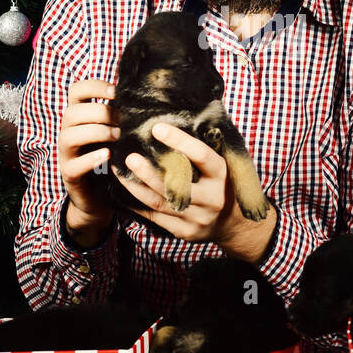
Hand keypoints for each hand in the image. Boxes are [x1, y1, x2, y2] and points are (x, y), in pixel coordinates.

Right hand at [57, 79, 119, 227]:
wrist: (100, 197)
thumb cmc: (113, 158)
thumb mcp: (117, 133)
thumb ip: (122, 115)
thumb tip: (145, 95)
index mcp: (79, 117)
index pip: (76, 91)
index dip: (94, 87)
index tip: (116, 92)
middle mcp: (68, 132)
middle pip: (72, 112)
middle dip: (99, 113)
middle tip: (122, 121)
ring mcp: (66, 154)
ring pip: (69, 136)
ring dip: (95, 132)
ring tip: (117, 136)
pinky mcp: (69, 175)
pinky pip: (73, 165)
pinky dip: (90, 158)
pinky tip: (107, 155)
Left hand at [113, 123, 275, 261]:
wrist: (234, 225)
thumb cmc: (223, 185)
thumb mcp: (222, 166)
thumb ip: (202, 150)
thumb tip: (174, 121)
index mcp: (222, 175)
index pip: (201, 155)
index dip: (179, 141)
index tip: (157, 128)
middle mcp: (212, 198)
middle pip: (177, 185)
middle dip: (150, 172)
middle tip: (129, 157)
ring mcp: (198, 218)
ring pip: (161, 202)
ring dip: (136, 187)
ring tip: (118, 172)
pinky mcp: (184, 232)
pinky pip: (155, 217)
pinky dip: (136, 204)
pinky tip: (122, 191)